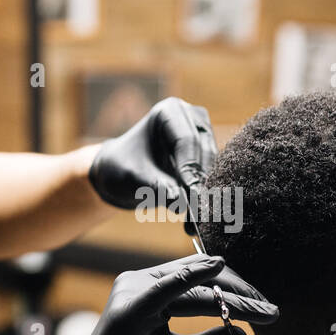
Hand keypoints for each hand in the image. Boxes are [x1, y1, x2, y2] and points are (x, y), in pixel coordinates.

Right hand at [80, 253, 277, 334]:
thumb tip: (242, 332)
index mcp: (153, 292)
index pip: (202, 281)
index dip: (236, 291)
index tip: (266, 308)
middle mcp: (144, 284)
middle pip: (202, 276)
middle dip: (241, 291)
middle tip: (270, 309)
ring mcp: (135, 291)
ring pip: (195, 285)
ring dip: (233, 295)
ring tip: (262, 310)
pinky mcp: (132, 307)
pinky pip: (170, 287)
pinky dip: (195, 277)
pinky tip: (219, 269)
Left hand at [88, 97, 217, 234]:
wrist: (123, 172)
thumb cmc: (122, 167)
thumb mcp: (132, 177)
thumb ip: (154, 186)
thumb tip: (180, 202)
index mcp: (170, 111)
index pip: (187, 140)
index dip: (190, 168)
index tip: (192, 195)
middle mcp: (193, 118)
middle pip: (204, 154)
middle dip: (199, 185)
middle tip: (196, 214)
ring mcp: (204, 136)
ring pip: (213, 168)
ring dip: (205, 196)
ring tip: (195, 223)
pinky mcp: (209, 156)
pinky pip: (213, 178)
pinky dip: (204, 199)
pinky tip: (196, 220)